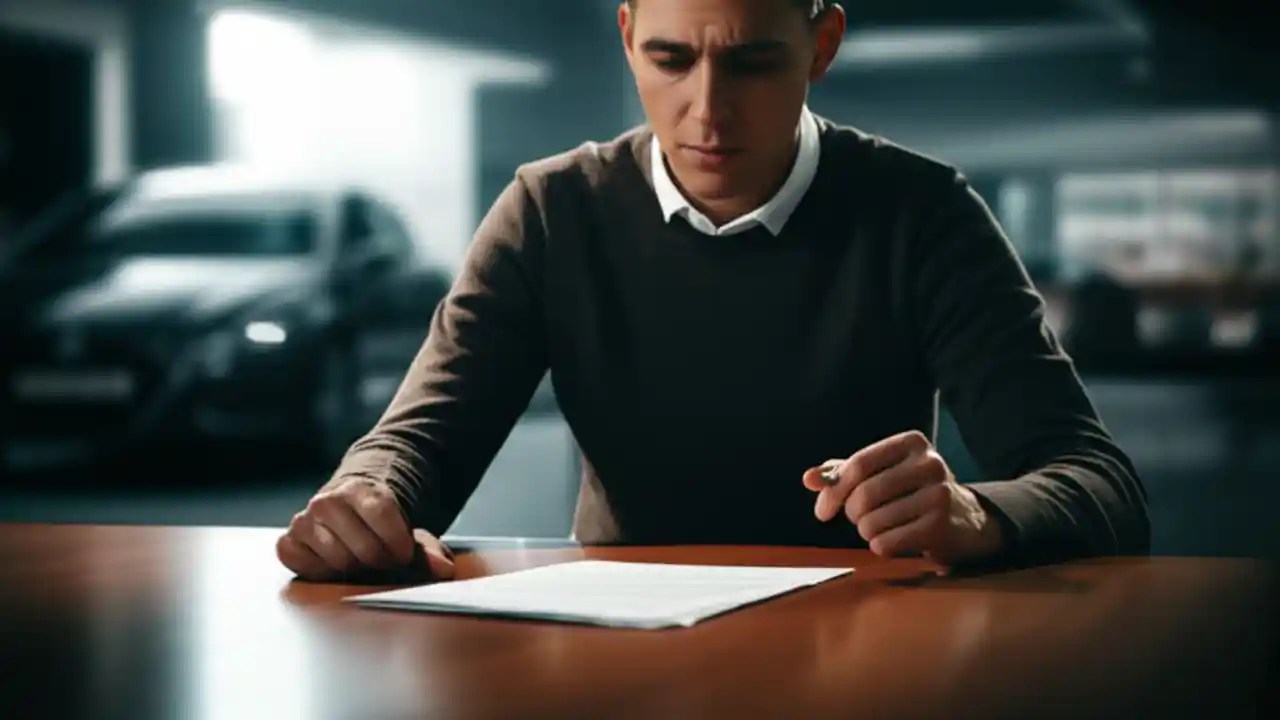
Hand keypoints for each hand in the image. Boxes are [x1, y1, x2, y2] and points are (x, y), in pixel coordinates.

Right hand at [276, 475, 454, 581]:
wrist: (345, 510)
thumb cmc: (377, 524)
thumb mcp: (405, 530)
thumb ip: (426, 548)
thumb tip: (444, 569)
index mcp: (360, 489)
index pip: (384, 515)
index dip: (399, 543)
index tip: (403, 553)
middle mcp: (327, 501)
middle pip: (365, 550)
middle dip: (379, 561)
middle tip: (381, 558)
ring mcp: (304, 521)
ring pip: (339, 563)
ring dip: (354, 569)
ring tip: (358, 558)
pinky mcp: (288, 542)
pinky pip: (306, 568)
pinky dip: (323, 572)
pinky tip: (332, 562)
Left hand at [802, 430, 1004, 565]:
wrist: (966, 519)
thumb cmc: (912, 492)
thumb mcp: (883, 473)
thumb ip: (842, 472)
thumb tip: (809, 478)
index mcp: (911, 443)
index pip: (858, 464)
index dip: (833, 490)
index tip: (822, 511)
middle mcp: (929, 464)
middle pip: (864, 495)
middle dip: (852, 514)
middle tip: (859, 520)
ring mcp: (939, 495)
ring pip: (872, 522)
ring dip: (866, 532)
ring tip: (880, 528)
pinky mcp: (941, 526)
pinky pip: (886, 543)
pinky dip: (879, 546)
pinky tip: (892, 541)